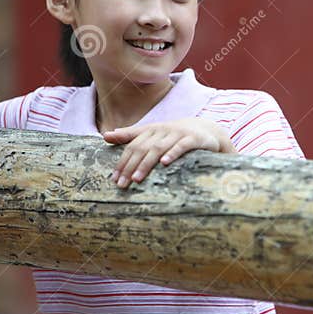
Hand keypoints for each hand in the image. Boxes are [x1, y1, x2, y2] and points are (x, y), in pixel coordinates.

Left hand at [102, 118, 235, 187]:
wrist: (206, 130)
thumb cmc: (174, 135)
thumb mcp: (153, 133)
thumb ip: (130, 134)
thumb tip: (106, 135)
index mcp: (152, 129)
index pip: (133, 145)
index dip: (122, 161)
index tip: (114, 178)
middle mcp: (163, 130)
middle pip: (142, 148)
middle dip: (130, 166)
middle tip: (122, 184)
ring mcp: (178, 133)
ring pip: (158, 148)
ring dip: (146, 164)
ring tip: (137, 178)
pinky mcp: (194, 138)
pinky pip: (182, 146)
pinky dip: (172, 153)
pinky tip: (164, 163)